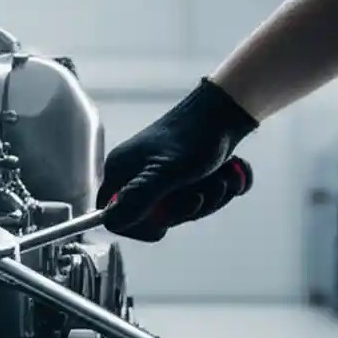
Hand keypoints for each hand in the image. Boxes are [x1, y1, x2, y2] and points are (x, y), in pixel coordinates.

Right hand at [96, 79, 257, 241]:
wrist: (226, 112)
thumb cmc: (193, 138)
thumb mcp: (166, 171)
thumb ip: (138, 197)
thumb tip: (111, 222)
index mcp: (120, 173)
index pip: (113, 218)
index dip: (140, 225)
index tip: (164, 221)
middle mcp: (135, 177)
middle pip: (153, 220)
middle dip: (185, 210)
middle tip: (202, 193)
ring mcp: (159, 178)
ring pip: (180, 212)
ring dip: (208, 200)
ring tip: (220, 178)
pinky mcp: (181, 178)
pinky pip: (196, 202)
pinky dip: (215, 193)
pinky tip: (225, 176)